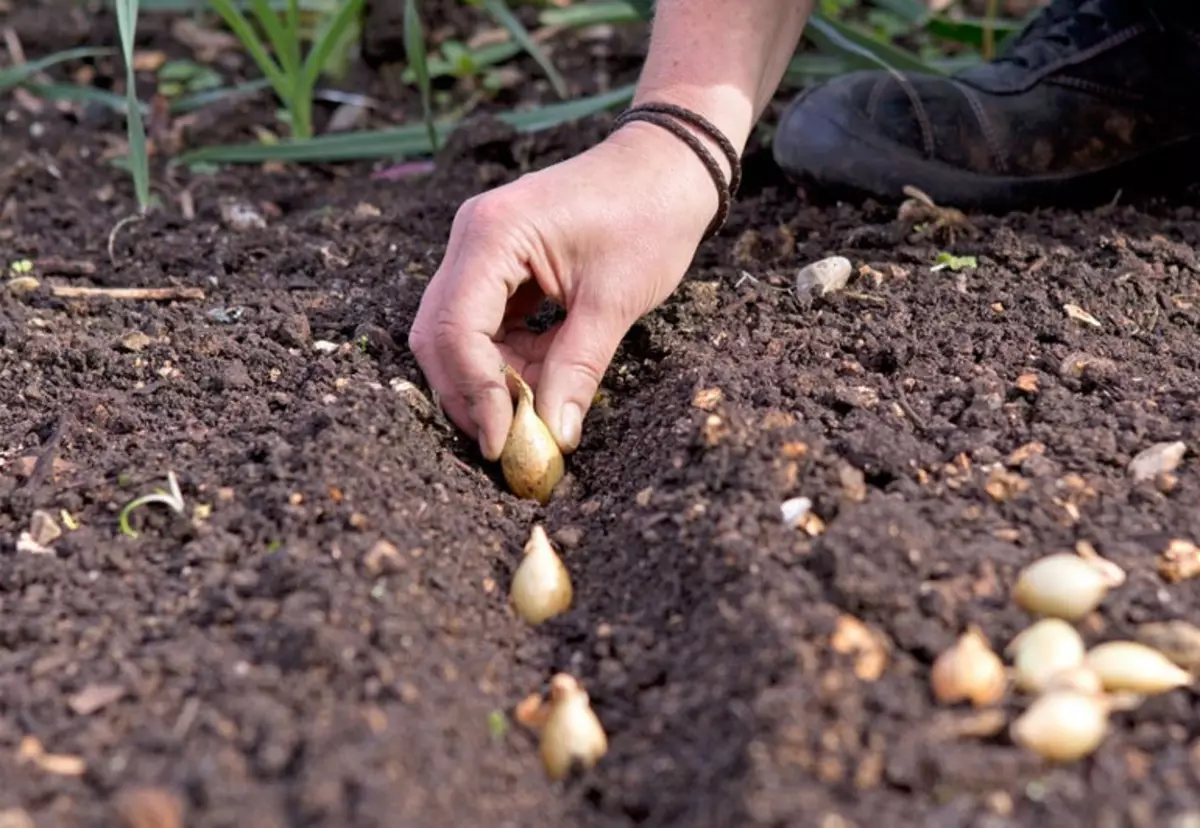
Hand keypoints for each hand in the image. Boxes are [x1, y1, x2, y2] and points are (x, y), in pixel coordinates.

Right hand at [408, 120, 724, 460]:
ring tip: (535, 413)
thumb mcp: (614, 301)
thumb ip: (578, 370)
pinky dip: (507, 359)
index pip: (457, 329)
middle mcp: (472, 236)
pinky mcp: (498, 262)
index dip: (475, 393)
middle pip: (441, 334)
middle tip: (508, 443)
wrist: (668, 166)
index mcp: (493, 234)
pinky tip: (542, 378)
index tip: (504, 442)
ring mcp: (480, 248)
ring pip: (457, 334)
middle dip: (471, 394)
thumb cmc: (649, 217)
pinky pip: (484, 323)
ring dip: (491, 380)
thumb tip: (554, 437)